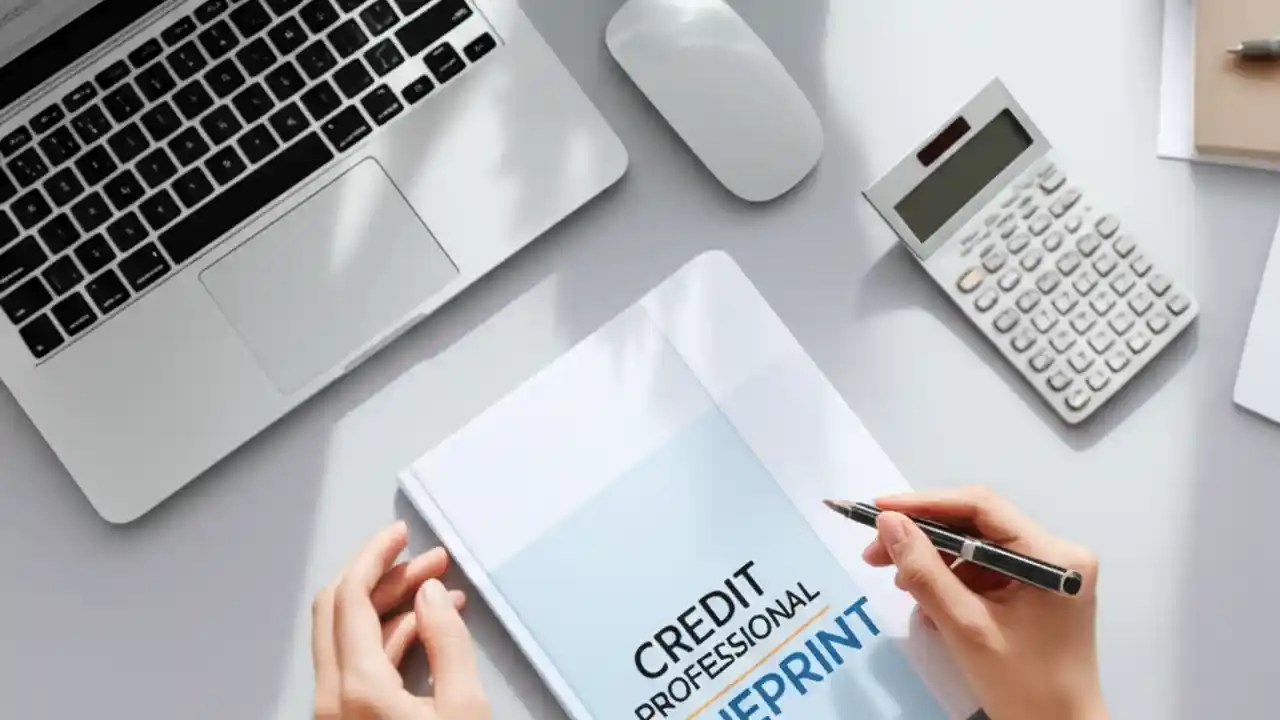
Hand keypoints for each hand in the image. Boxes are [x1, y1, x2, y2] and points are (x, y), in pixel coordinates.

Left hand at [312, 521, 490, 719]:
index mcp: (357, 687)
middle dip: (384, 577)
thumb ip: (447, 644)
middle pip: (339, 610)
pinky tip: (425, 629)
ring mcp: (332, 711)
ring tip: (438, 593)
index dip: (375, 555)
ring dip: (388, 606)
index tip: (401, 534)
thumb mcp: (464, 708)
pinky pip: (353, 663)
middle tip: (430, 562)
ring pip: (345, 637)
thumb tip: (431, 593)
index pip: (350, 597)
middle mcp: (331, 696)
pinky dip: (385, 637)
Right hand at [862, 487, 1106, 719]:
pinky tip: (928, 599)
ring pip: (978, 546)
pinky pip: (986, 569)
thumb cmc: (1022, 686)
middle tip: (875, 553)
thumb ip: (925, 572)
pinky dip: (953, 579)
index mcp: (1053, 556)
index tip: (879, 509)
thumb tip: (888, 523)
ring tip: (901, 584)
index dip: (926, 504)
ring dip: (935, 560)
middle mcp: (1057, 554)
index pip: (982, 506)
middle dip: (924, 536)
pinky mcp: (1038, 590)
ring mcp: (1049, 572)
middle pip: (977, 524)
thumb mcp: (965, 627)